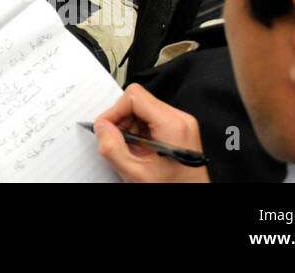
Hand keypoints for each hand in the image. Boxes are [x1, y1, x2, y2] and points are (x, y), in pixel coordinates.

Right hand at [93, 83, 209, 182]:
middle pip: (138, 102)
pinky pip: (150, 119)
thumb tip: (101, 128)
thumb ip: (113, 149)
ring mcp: (181, 123)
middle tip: (117, 143)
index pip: (134, 97)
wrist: (193, 197)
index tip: (105, 128)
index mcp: (173, 126)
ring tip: (132, 151)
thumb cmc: (174, 189)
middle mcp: (180, 119)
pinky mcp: (178, 128)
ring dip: (129, 128)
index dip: (114, 111)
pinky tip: (140, 150)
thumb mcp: (136, 174)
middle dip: (121, 121)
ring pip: (142, 110)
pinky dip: (138, 132)